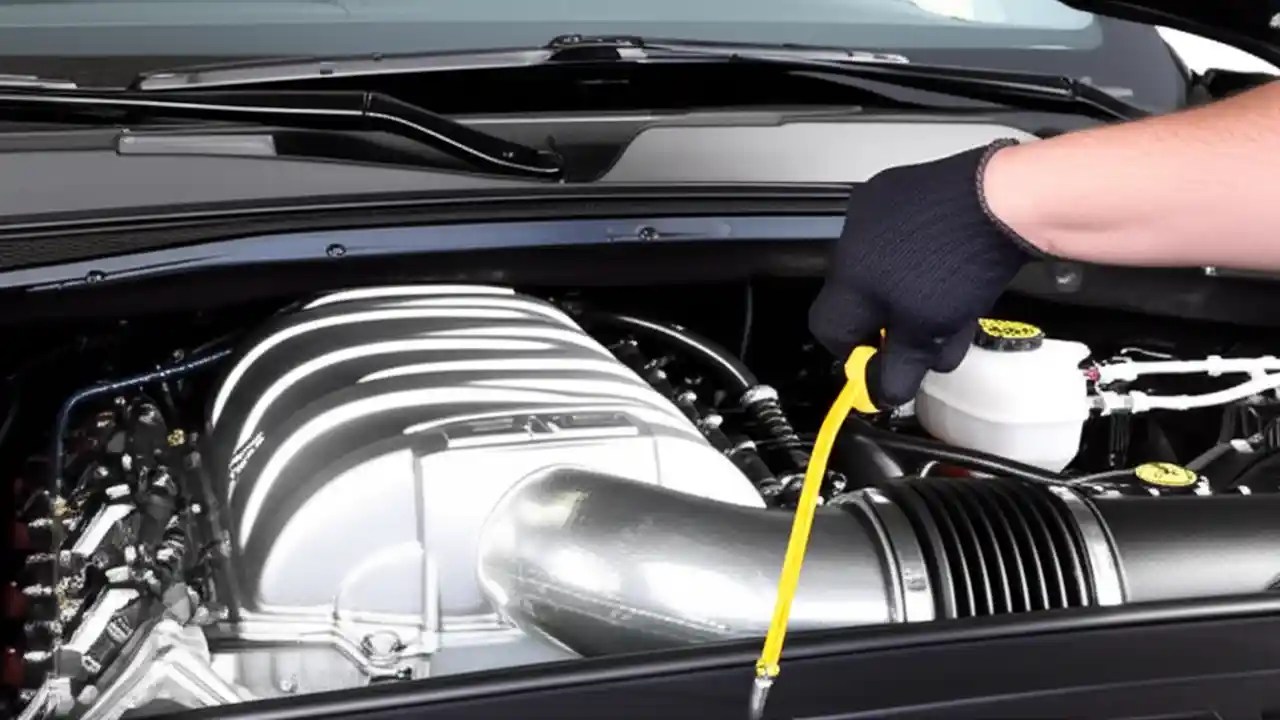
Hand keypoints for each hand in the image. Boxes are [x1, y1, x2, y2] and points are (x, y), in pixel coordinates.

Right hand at [809, 140, 1039, 406]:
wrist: (1007, 199)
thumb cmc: (965, 258)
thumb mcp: (929, 334)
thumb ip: (899, 370)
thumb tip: (886, 393)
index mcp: (848, 276)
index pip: (828, 328)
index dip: (855, 352)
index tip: (882, 360)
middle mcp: (852, 239)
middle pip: (858, 300)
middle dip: (893, 325)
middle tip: (923, 338)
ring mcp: (877, 209)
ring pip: (882, 269)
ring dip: (909, 295)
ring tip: (948, 307)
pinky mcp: (903, 187)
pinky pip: (900, 237)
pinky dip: (918, 259)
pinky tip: (950, 265)